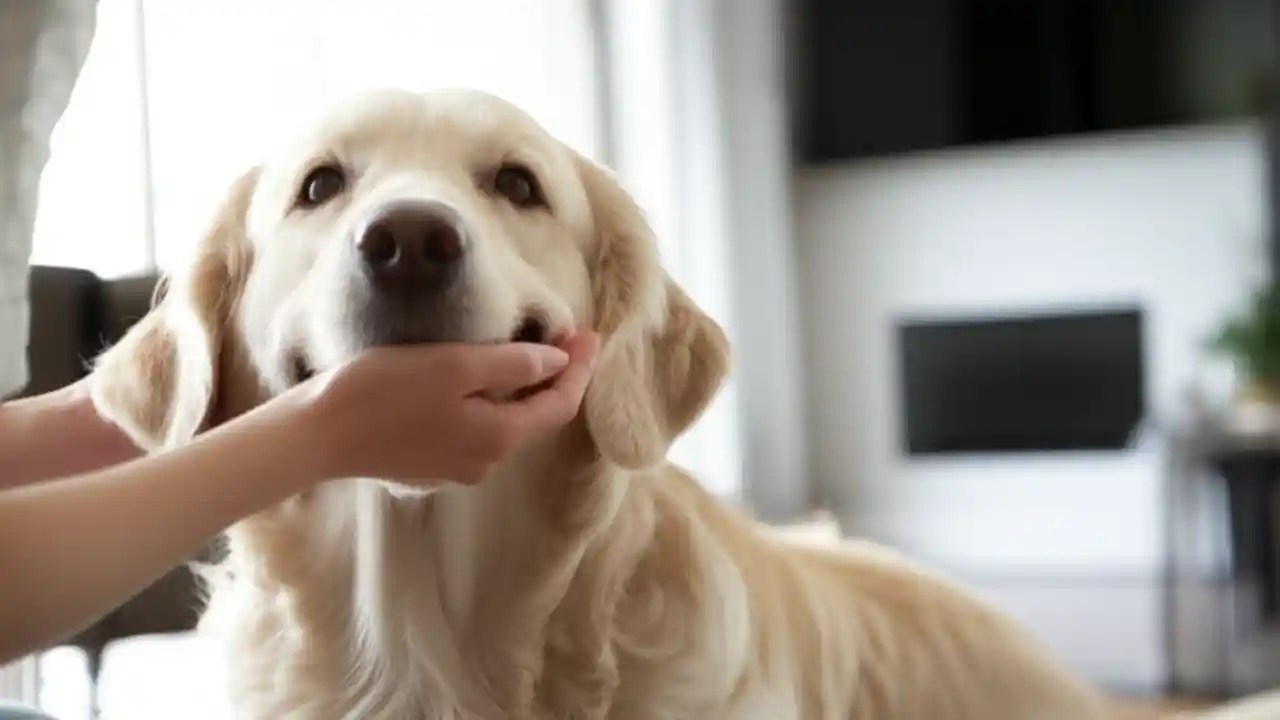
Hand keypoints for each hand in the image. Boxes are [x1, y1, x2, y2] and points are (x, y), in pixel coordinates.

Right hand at [296, 333, 599, 484]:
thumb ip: (513, 363)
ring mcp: (457, 467)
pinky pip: (478, 429)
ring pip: (506, 423)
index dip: (580, 369)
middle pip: (536, 416)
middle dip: (557, 376)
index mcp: (498, 437)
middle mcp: (485, 461)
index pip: (559, 404)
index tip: (591, 335)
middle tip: (568, 336)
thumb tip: (559, 360)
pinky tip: (485, 378)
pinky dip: (494, 401)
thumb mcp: (455, 365)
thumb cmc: (384, 391)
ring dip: (524, 388)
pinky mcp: (431, 463)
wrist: (318, 434)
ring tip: (532, 350)